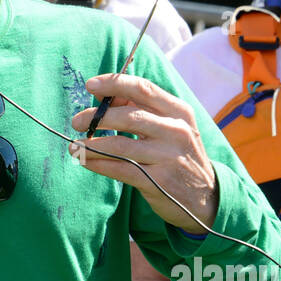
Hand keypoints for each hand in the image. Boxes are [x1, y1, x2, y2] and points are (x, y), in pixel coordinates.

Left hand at [69, 74, 217, 231]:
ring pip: (120, 145)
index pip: (143, 88)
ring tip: (74, 146)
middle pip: (128, 116)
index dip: (113, 83)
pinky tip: (85, 161)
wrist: (206, 197)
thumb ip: (140, 108)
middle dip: (96, 117)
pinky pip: (119, 169)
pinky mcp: (158, 182)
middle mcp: (176, 131)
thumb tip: (103, 93)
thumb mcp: (171, 127)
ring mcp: (168, 157)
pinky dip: (98, 164)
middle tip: (76, 121)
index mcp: (179, 111)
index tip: (90, 85)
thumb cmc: (179, 155)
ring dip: (91, 145)